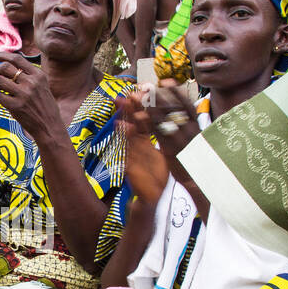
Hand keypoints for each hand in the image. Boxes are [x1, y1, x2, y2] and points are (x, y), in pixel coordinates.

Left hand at [0, 52, 60, 141]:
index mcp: (38, 75)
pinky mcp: (16, 107)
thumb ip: (31, 76)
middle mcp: (31, 83)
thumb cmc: (45, 107)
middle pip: (5, 67)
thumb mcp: (43, 87)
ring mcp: (24, 95)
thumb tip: (12, 66)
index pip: (17, 59)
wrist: (50, 127)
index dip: (2, 55)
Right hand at [117, 92, 168, 206]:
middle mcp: (138, 147)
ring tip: (125, 103)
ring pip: (129, 133)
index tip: (141, 92)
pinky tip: (121, 126)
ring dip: (127, 117)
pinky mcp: (130, 165)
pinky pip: (127, 148)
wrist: (151, 197)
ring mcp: (133, 155)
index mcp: (145, 143)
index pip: (143, 121)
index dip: (142, 107)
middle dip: (132, 108)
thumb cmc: (156, 177)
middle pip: (134, 124)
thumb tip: (166, 128)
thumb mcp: (159, 155)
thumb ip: (159, 141)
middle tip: (128, 91)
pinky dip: (125, 138)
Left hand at [142, 79, 201, 159]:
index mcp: (197, 127)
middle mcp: (189, 131)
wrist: (197, 181)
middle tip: (147, 85)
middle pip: (173, 109)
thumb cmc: (195, 159)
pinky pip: (157, 134)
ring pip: (164, 119)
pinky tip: (138, 116)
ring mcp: (180, 140)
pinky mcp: (169, 150)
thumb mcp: (196, 139)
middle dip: (159, 96)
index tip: (167, 81)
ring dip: (149, 106)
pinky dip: (147, 124)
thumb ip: (190, 125)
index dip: (177, 92)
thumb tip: (185, 111)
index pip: (187, 105)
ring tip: (139, 96)